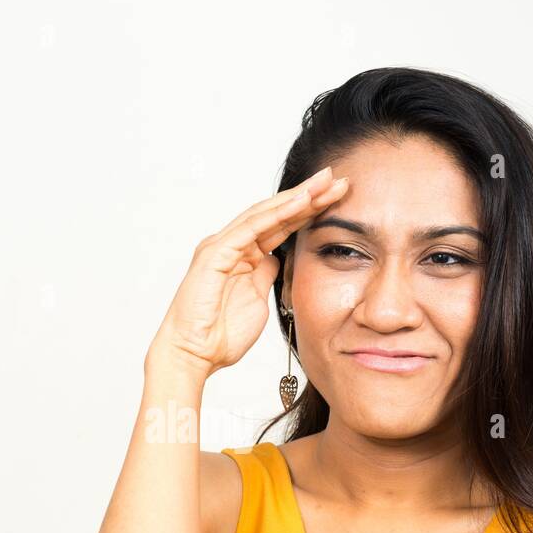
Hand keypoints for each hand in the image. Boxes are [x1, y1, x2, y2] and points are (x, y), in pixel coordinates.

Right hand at [149, 165, 348, 378]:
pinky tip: (301, 201)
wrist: (194, 355)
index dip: (309, 211)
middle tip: (338, 178)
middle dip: (308, 195)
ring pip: (265, 213)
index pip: (281, 226)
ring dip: (297, 197)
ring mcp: (222, 246)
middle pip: (275, 213)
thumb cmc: (220, 335)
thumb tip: (280, 259)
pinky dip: (277, 213)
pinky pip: (251, 227)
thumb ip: (266, 275)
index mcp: (242, 255)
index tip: (338, 199)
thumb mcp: (257, 300)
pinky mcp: (216, 253)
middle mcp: (232, 244)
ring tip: (325, 182)